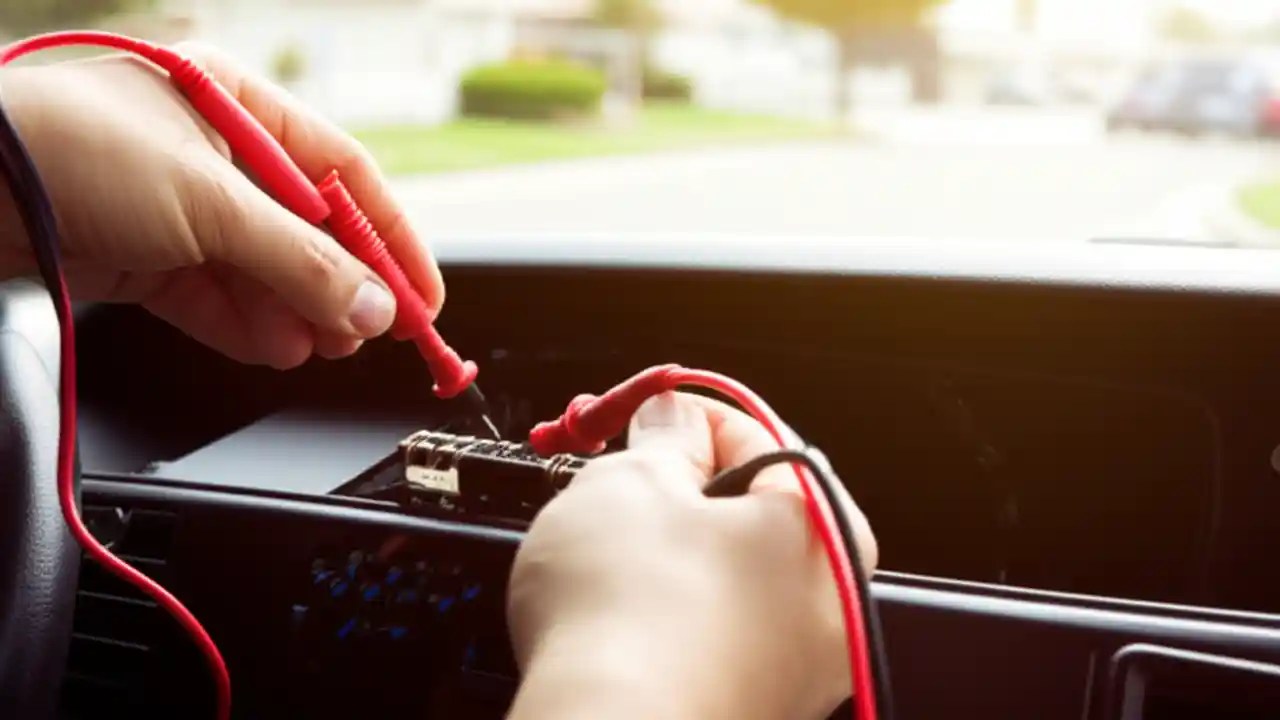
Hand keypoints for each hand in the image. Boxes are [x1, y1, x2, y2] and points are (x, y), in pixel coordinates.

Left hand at [0, 44, 441, 367]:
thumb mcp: (210, 204)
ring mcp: (174, 206)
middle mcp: (211, 152)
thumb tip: (375, 308)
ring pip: (261, 269)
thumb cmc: (69, 152)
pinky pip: (213, 296)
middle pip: (306, 228)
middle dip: (341, 285)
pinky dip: (247, 325)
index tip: (422, 292)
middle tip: (374, 331)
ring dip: (297, 312)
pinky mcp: (141, 255)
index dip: (390, 235)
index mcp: (238, 103)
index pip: (342, 172)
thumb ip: (302, 263)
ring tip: (325, 347)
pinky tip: (278, 348)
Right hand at [507, 392, 877, 719]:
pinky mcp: (753, 713)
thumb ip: (662, 439)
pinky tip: (621, 622)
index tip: (645, 417)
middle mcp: (830, 605)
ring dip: (675, 558)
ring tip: (609, 558)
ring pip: (730, 582)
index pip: (760, 438)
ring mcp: (795, 671)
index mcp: (822, 528)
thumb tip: (673, 419)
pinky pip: (713, 640)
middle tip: (622, 483)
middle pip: (752, 516)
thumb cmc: (626, 614)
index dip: (691, 418)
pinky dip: (674, 620)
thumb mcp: (631, 482)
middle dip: (683, 493)